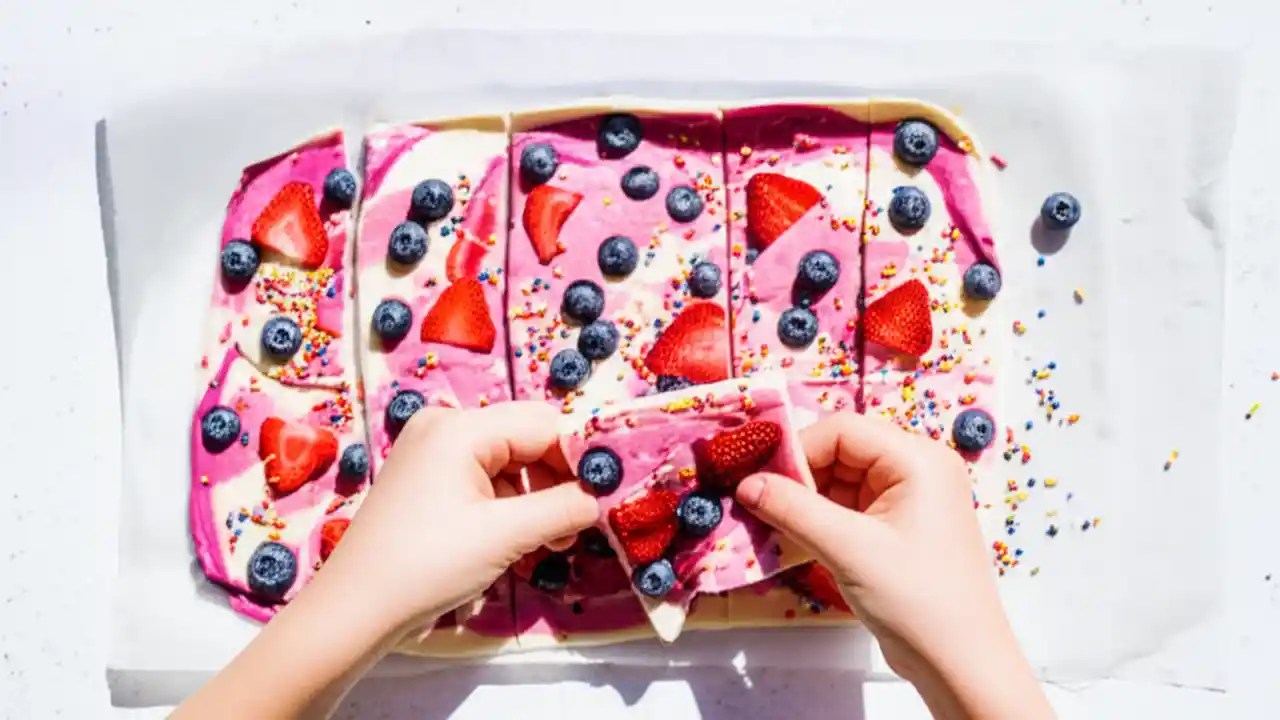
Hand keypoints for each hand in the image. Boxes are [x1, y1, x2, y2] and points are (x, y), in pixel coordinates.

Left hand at [323, 401, 599, 632]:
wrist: (355, 609)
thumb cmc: (427, 565)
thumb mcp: (506, 536)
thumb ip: (563, 508)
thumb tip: (603, 496)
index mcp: (460, 428)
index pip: (543, 424)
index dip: (581, 456)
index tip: (610, 492)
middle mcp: (445, 426)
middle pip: (526, 438)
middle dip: (560, 479)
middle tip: (582, 525)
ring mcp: (432, 452)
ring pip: (510, 461)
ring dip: (538, 497)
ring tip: (553, 542)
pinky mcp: (427, 479)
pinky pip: (485, 478)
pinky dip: (511, 505)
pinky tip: (523, 539)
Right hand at [735, 412, 1052, 719]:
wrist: (961, 664)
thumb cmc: (918, 601)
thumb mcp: (848, 549)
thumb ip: (793, 509)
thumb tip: (746, 483)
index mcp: (918, 459)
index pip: (842, 430)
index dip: (798, 450)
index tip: (758, 479)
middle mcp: (917, 469)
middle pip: (840, 451)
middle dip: (799, 477)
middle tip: (759, 504)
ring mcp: (909, 500)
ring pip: (840, 481)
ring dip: (805, 501)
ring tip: (772, 524)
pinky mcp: (898, 528)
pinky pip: (849, 508)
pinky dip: (819, 519)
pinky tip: (793, 537)